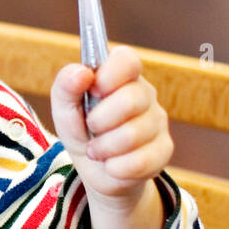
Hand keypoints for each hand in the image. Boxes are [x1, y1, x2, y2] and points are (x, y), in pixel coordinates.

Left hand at [50, 46, 173, 208]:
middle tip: (91, 127)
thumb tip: (81, 72)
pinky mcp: (164, 150)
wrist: (94, 169)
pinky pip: (141, 161)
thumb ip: (66, 86)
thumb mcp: (64, 109)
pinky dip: (116, 167)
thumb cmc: (81, 130)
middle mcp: (145, 95)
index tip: (94, 90)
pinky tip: (112, 163)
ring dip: (104, 148)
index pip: (127, 59)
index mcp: (121, 77)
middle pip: (131, 100)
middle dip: (100, 120)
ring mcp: (158, 122)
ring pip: (133, 135)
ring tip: (96, 149)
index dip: (109, 75)